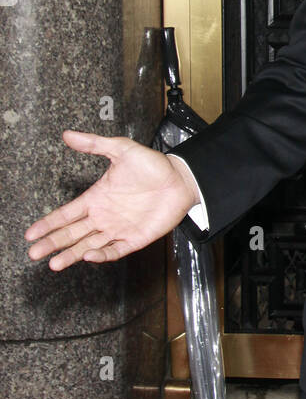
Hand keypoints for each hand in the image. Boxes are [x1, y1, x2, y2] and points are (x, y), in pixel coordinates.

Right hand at [24, 131, 199, 270]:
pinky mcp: (135, 238)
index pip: (66, 214)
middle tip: (33, 253)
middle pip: (72, 234)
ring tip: (54, 263)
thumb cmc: (152, 164)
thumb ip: (94, 144)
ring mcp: (118, 229)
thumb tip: (68, 135)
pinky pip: (115, 250)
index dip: (48, 224)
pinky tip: (88, 256)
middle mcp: (103, 216)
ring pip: (88, 246)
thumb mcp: (120, 149)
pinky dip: (102, 255)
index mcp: (96, 198)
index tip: (31, 233)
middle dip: (52, 243)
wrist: (180, 178)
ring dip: (71, 254)